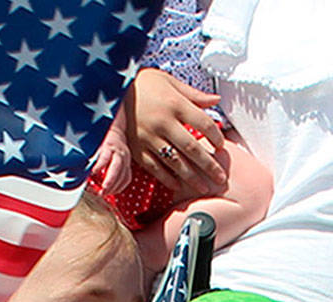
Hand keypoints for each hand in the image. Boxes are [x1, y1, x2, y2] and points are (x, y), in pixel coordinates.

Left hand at [91, 126, 131, 194]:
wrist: (116, 135)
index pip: (105, 156)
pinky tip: (111, 191)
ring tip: (104, 193)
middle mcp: (119, 153)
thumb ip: (86, 158)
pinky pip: (126, 178)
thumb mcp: (93, 146)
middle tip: (102, 190)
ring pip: (123, 175)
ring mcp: (125, 160)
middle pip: (117, 167)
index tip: (92, 173)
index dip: (99, 165)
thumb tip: (74, 171)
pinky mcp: (128, 166)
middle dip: (110, 180)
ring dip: (114, 187)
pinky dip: (119, 187)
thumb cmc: (101, 143)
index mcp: (109, 147)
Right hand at [126, 68, 226, 193]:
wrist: (111, 91)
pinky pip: (154, 167)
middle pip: (192, 148)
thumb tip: (216, 100)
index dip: (216, 137)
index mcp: (175, 104)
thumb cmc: (142, 84)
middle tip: (221, 178)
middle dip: (209, 165)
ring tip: (204, 187)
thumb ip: (194, 94)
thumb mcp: (170, 81)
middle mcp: (163, 123)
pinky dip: (167, 178)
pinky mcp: (136, 149)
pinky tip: (178, 185)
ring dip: (191, 177)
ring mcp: (149, 138)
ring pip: (175, 162)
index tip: (222, 146)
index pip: (204, 124)